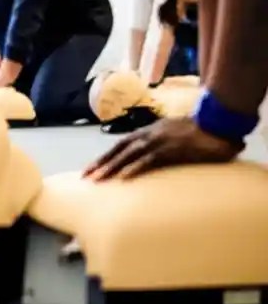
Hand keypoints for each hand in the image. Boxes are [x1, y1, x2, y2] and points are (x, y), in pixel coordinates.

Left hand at [83, 117, 242, 180]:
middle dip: (100, 163)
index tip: (92, 168)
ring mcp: (158, 141)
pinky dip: (135, 169)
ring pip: (128, 155)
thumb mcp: (173, 135)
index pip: (120, 144)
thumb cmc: (199, 132)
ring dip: (111, 167)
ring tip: (98, 180)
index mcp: (148, 131)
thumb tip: (153, 159)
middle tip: (85, 177)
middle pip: (118, 149)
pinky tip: (124, 179)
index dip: (106, 156)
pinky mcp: (171, 149)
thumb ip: (160, 144)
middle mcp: (148, 134)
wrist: (217, 123)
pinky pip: (149, 160)